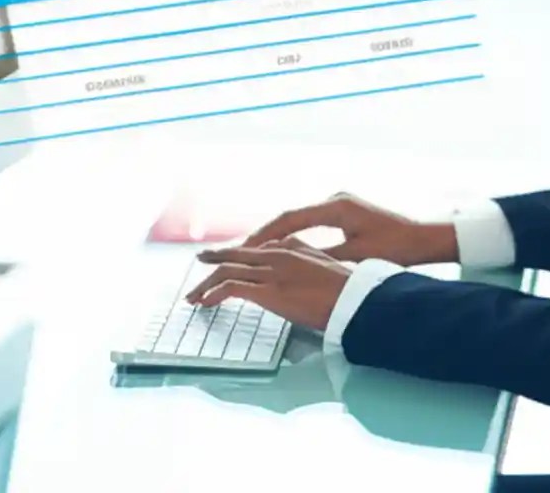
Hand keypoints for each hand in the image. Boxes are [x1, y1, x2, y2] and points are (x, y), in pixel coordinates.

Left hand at [184, 237, 350, 331]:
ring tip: (194, 294)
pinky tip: (206, 302)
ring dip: (207, 283)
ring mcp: (270, 272)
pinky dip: (214, 293)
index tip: (221, 259)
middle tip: (199, 263)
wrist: (354, 301)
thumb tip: (287, 250)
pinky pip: (231, 288)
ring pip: (227, 271)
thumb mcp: (323, 262)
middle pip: (235, 255)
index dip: (233, 254)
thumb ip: (302, 254)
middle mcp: (275, 254)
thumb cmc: (345, 288)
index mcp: (290, 246)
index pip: (252, 248)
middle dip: (213, 261)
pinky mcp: (266, 291)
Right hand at [242, 192, 457, 266]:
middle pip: (290, 217)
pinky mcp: (344, 212)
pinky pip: (310, 222)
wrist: (424, 238)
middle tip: (239, 250)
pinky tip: (281, 247)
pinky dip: (293, 234)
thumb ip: (323, 258)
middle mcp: (334, 200)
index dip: (265, 234)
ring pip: (298, 219)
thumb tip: (290, 264)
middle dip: (264, 234)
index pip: (290, 219)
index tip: (244, 248)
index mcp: (336, 207)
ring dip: (277, 234)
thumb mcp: (357, 256)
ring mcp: (339, 204)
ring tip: (253, 250)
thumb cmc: (397, 247)